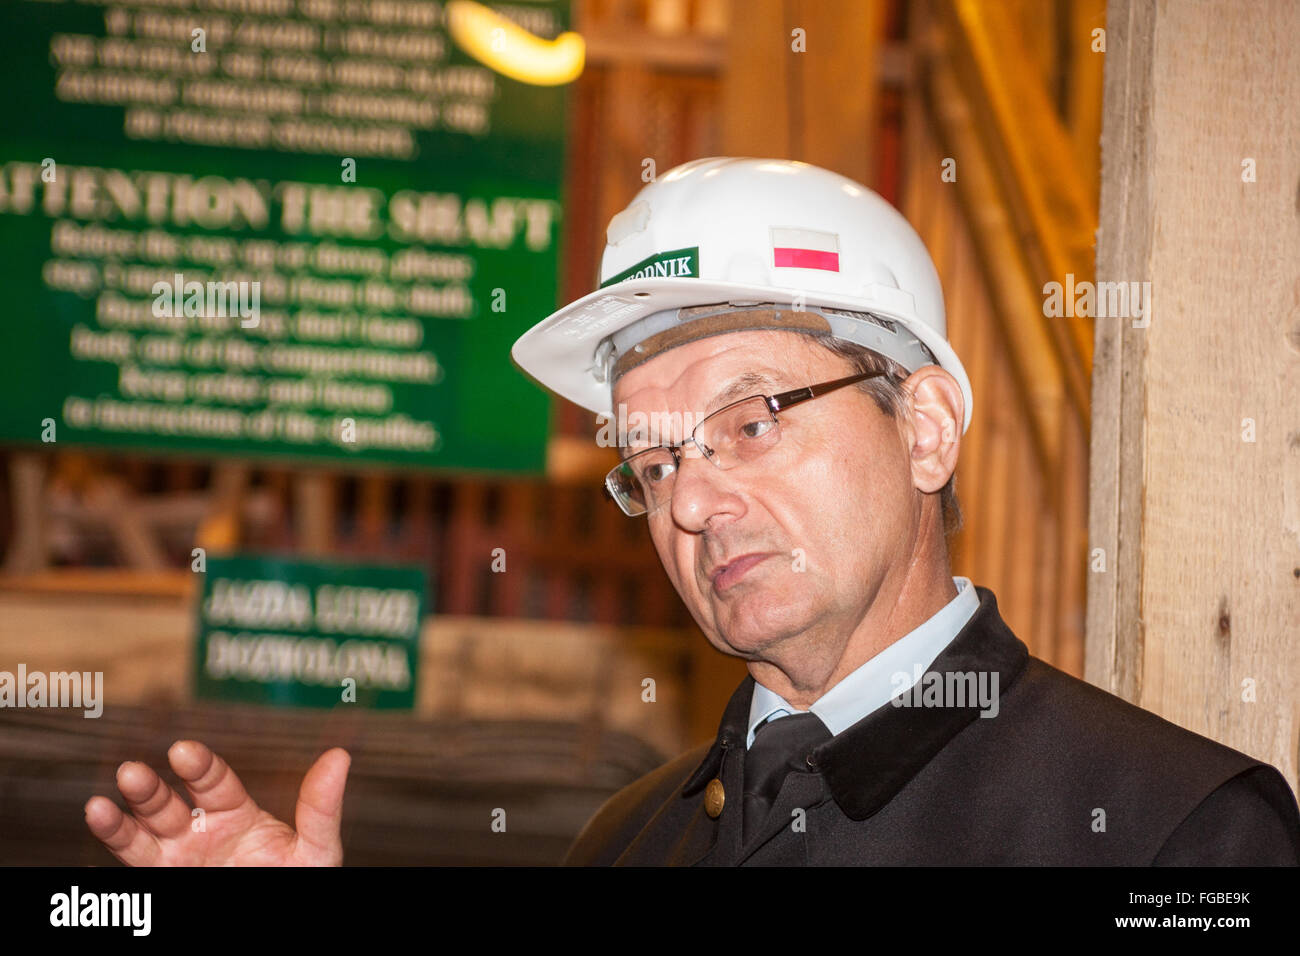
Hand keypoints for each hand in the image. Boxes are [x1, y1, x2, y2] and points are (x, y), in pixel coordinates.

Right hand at [84, 740, 350, 865]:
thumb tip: (340, 756)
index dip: (199, 765)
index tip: (183, 750)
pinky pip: (132, 870)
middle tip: (132, 771)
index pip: (214, 782)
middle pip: (169, 804)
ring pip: (142, 834)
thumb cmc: (301, 885)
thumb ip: (321, 808)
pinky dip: (112, 849)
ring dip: (121, 818)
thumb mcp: (316, 849)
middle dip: (149, 788)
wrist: (281, 924)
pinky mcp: (162, 886)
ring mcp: (178, 859)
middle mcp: (201, 832)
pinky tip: (98, 829)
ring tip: (99, 805)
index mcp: (237, 814)